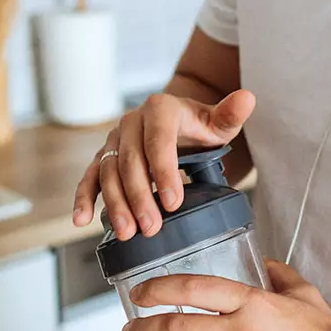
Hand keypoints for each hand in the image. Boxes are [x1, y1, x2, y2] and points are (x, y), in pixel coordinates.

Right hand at [72, 90, 255, 237]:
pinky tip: (82, 220)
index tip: (174, 202)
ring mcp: (115, 140)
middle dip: (140, 197)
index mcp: (160, 109)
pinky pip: (91, 177)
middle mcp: (132, 121)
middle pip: (131, 161)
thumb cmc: (200, 127)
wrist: (177, 124)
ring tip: (128, 233)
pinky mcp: (104, 157)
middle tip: (152, 227)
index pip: (158, 141)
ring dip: (115, 204)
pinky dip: (84, 198)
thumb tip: (248, 98)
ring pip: (109, 172)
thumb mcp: (219, 122)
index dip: (164, 172)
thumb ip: (231, 114)